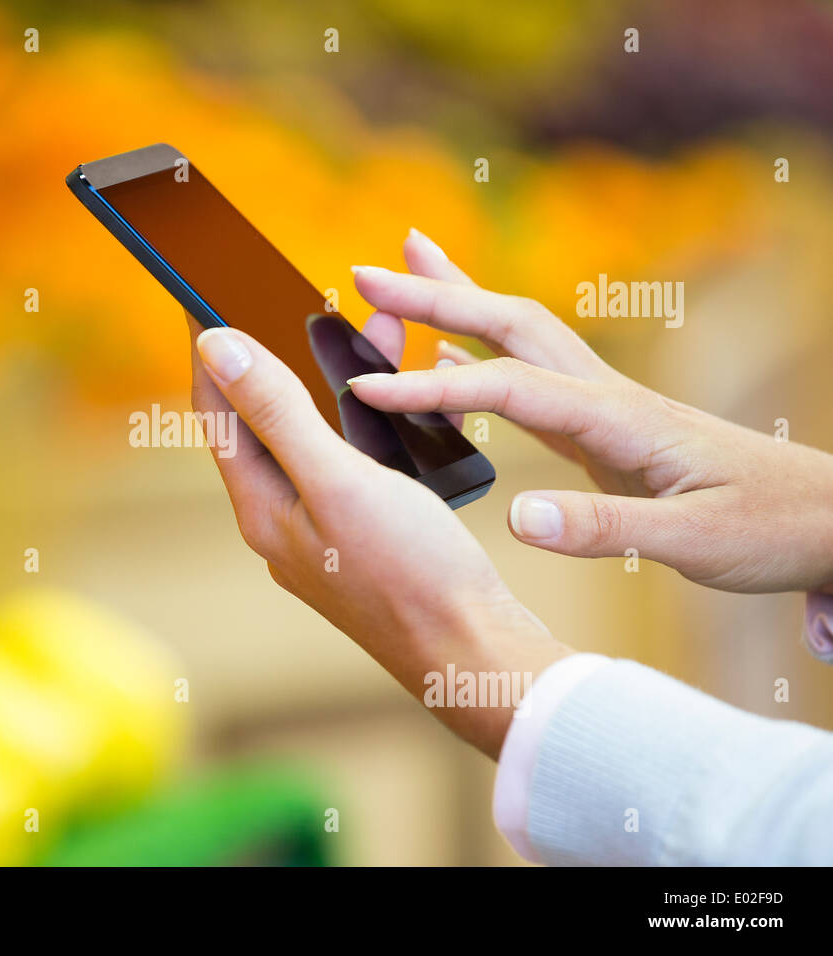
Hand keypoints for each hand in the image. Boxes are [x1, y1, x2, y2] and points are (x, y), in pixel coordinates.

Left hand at [186, 312, 569, 756]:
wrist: (475, 652)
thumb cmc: (410, 571)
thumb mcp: (338, 479)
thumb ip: (277, 412)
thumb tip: (216, 346)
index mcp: (262, 507)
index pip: (217, 412)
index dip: (209, 350)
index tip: (203, 293)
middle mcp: (282, 521)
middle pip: (265, 422)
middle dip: (282, 355)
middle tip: (295, 300)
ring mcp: (322, 532)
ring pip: (317, 438)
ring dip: (334, 382)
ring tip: (368, 332)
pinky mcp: (362, 537)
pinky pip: (353, 462)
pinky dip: (370, 420)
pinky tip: (402, 403)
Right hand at [348, 229, 832, 594]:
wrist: (831, 519)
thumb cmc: (769, 528)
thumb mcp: (694, 541)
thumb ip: (605, 528)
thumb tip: (516, 518)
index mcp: (619, 419)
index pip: (506, 386)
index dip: (428, 386)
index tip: (363, 388)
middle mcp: (607, 396)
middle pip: (508, 323)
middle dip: (435, 294)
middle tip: (367, 269)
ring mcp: (606, 405)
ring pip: (519, 334)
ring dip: (457, 300)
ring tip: (404, 271)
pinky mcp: (607, 425)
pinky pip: (528, 375)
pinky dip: (478, 354)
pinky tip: (450, 363)